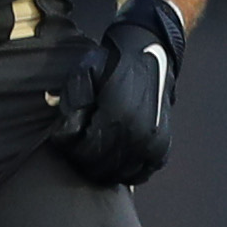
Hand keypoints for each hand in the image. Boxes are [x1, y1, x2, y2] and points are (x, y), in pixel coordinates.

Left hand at [47, 0, 184, 185]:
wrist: (149, 52)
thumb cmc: (112, 63)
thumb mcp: (83, 73)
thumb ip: (72, 104)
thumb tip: (66, 133)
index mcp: (118, 116)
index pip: (85, 152)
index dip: (69, 148)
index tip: (64, 137)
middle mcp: (139, 135)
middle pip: (101, 168)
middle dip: (83, 159)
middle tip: (77, 144)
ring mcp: (153, 144)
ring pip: (119, 174)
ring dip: (102, 168)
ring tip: (94, 149)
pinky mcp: (162, 148)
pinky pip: (140, 173)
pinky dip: (125, 171)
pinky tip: (114, 156)